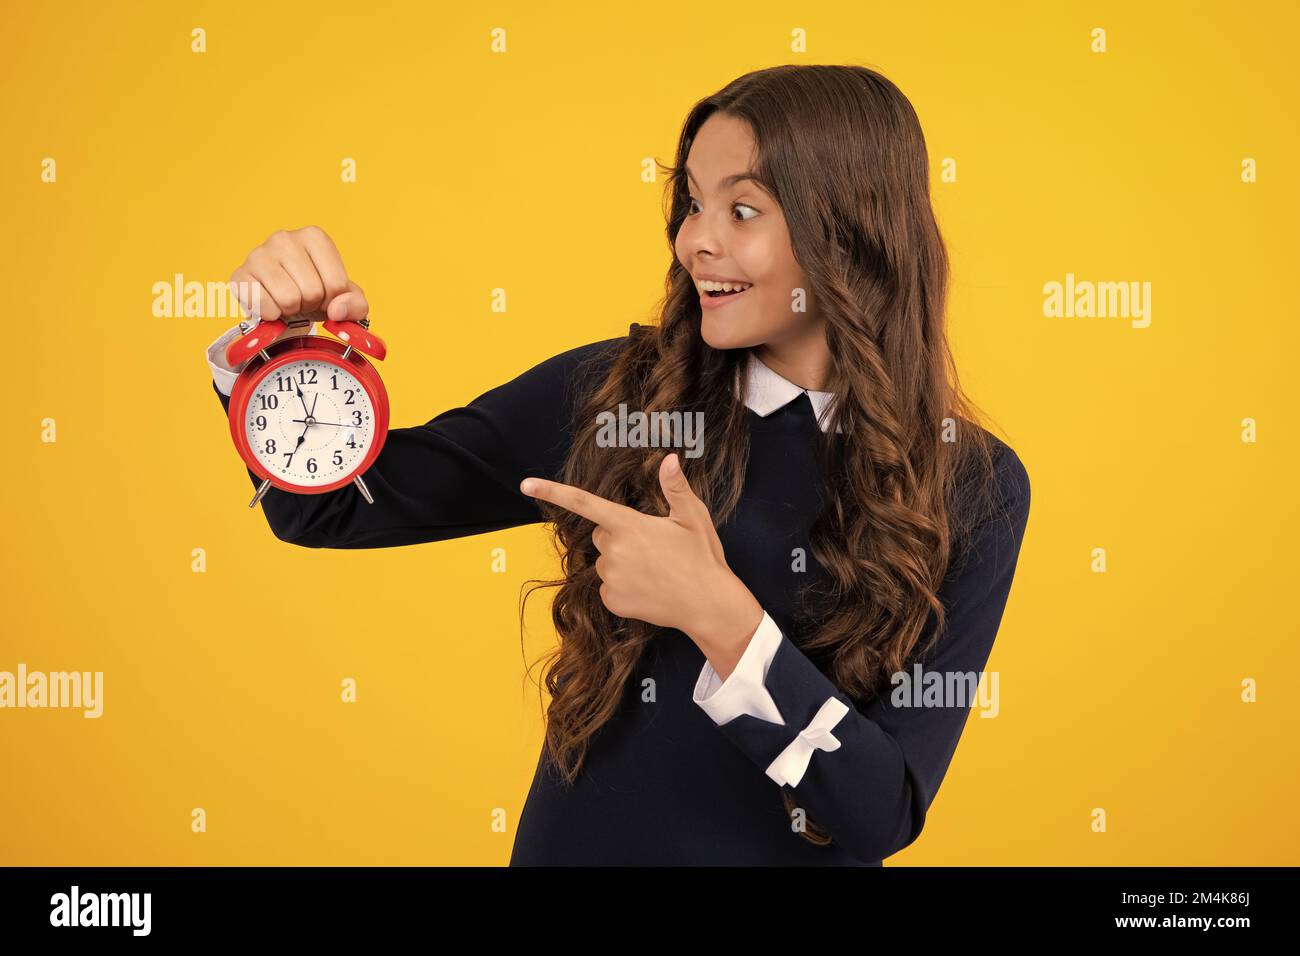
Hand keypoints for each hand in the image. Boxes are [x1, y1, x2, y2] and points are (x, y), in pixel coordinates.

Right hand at [228, 225, 368, 331]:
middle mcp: (284, 238)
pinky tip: (270, 303)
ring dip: (291, 310)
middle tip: (303, 298)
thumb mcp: (345, 298)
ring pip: (289, 299)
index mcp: (314, 237)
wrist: (283, 301)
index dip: (332, 300)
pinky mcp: (240, 275)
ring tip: (288, 300)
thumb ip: (355, 304)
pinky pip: (263, 306)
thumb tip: (337, 310)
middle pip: (312, 291)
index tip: (324, 294)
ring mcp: (258, 254)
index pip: (336, 284)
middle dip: (311, 304)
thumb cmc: (316, 293)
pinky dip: (271, 314)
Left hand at [518, 452, 763, 662]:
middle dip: (619, 536)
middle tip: (652, 547)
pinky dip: (624, 587)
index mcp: (629, 525)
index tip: (526, 484)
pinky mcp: (612, 601)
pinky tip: (649, 588)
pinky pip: (609, 587)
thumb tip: (670, 459)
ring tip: (655, 570)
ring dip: (622, 563)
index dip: (553, 491)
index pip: (584, 503)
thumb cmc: (702, 557)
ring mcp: (611, 578)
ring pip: (605, 562)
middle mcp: (614, 551)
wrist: (708, 605)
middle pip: (601, 535)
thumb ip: (675, 487)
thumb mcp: (693, 517)